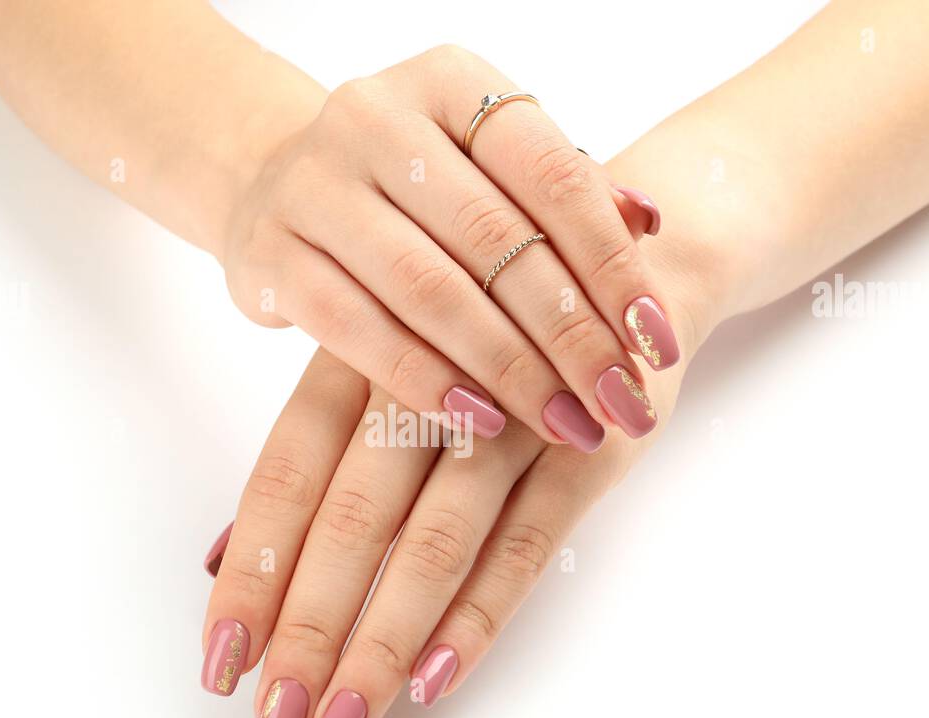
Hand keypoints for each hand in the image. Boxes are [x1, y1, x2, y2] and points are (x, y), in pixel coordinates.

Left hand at [200, 330, 693, 717]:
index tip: (219, 662)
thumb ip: (309, 462)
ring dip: (381, 642)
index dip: (252, 572)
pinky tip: (431, 679)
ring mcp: (515, 416)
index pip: (287, 474)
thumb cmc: (479, 335)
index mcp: (361, 357)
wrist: (625, 270)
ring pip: (435, 542)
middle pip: (353, 519)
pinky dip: (478, 616)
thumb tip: (219, 559)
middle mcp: (429, 382)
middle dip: (308, 628)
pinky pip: (526, 545)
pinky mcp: (588, 449)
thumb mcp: (383, 369)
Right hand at [220, 45, 678, 451]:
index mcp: (449, 83)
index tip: (658, 342)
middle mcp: (375, 118)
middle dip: (572, 335)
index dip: (613, 265)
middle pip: (497, 242)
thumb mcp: (487, 164)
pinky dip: (425, 381)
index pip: (553, 175)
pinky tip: (479, 420)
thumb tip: (650, 225)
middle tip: (621, 403)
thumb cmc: (409, 181)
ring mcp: (313, 185)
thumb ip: (565, 190)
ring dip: (510, 370)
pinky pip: (357, 332)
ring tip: (566, 424)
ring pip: (430, 292)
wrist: (272, 178)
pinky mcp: (270, 254)